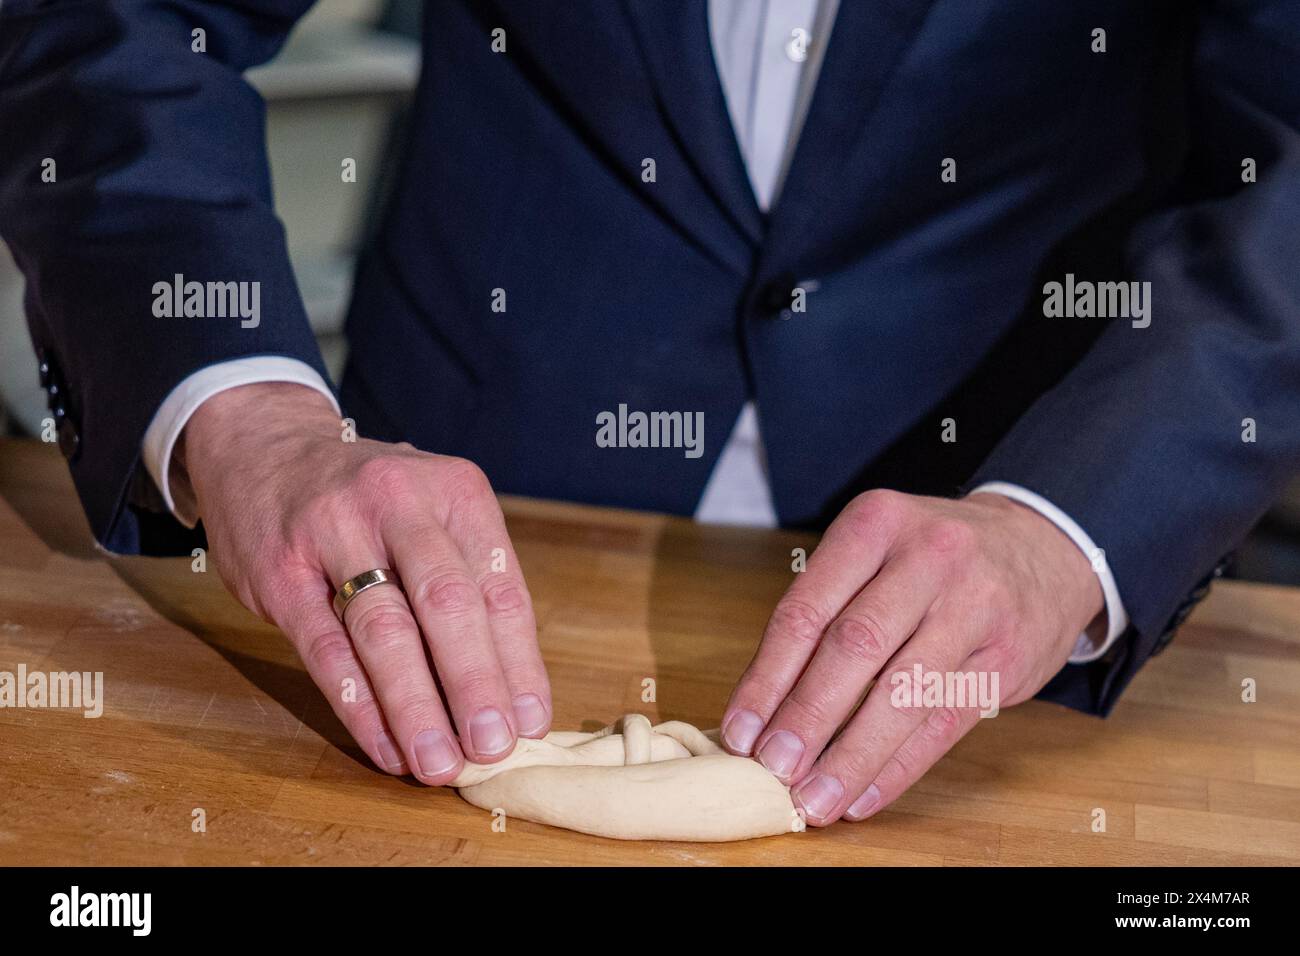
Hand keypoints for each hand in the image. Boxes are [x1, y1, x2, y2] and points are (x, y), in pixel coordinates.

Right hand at [177, 382, 550, 782]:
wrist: (264, 445)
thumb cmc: (371, 500)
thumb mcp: (433, 512)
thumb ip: (470, 584)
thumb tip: (513, 690)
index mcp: (455, 492)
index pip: (499, 586)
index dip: (519, 661)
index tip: (532, 722)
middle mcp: (399, 502)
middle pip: (447, 603)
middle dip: (475, 684)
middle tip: (492, 748)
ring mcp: (333, 532)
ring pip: (385, 630)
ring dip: (416, 707)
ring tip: (440, 764)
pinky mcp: (280, 571)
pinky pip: (325, 649)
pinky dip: (359, 705)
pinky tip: (385, 746)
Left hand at [720, 489, 1103, 825]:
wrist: (1041, 547)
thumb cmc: (929, 560)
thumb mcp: (876, 553)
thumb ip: (825, 613)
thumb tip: (762, 707)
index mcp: (875, 525)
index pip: (807, 609)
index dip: (768, 677)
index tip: (740, 731)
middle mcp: (928, 558)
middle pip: (854, 647)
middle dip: (806, 718)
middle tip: (773, 769)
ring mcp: (974, 606)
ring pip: (902, 693)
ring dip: (851, 756)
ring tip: (814, 799)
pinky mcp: (1006, 658)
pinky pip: (943, 722)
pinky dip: (898, 766)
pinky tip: (863, 796)